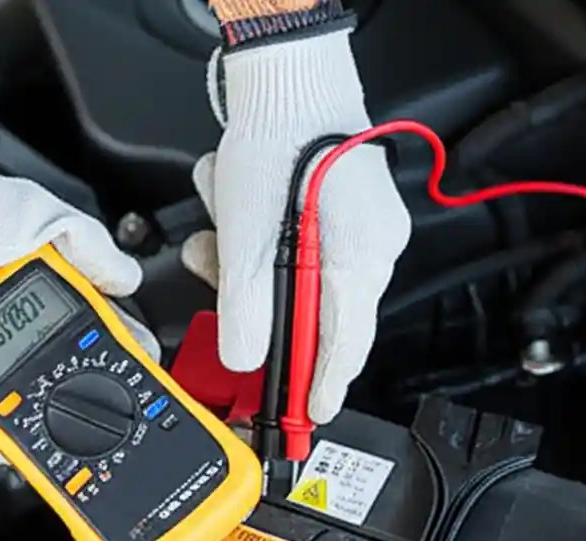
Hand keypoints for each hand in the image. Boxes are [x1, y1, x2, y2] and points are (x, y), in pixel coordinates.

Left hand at [0, 129, 159, 463]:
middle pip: (63, 362)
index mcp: (41, 277)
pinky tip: (14, 442)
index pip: (95, 318)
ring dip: (45, 418)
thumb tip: (127, 279)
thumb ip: (91, 247)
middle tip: (111, 413)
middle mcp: (11, 312)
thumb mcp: (44, 217)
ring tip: (72, 443)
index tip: (138, 366)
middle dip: (88, 390)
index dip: (120, 343)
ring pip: (22, 391)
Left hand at [187, 26, 410, 423]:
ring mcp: (357, 225)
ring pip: (293, 272)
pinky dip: (258, 232)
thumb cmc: (279, 145)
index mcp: (359, 266)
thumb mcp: (246, 242)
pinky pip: (294, 240)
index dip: (322, 390)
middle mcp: (370, 249)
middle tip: (221, 290)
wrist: (286, 78)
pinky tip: (231, 209)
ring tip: (215, 231)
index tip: (310, 418)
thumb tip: (247, 358)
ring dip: (245, 259)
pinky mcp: (336, 204)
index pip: (344, 350)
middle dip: (255, 301)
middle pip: (311, 310)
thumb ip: (246, 310)